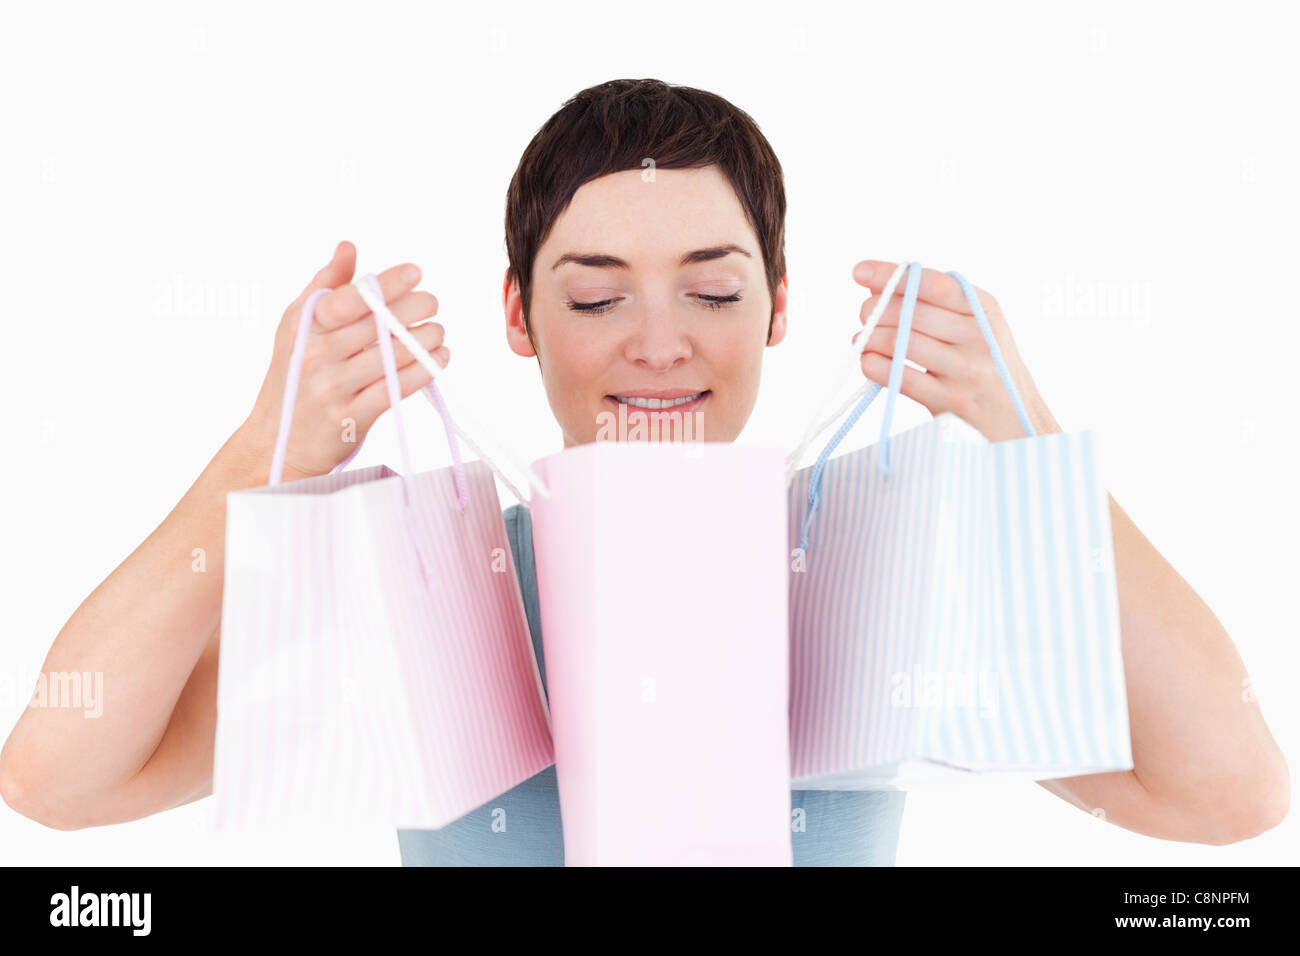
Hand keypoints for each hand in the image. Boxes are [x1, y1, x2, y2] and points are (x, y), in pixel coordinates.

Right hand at [241, 241, 449, 480]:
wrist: (277, 443)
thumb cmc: (292, 378)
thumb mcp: (296, 328)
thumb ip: (325, 287)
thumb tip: (348, 247)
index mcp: (304, 328)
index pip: (349, 298)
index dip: (386, 283)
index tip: (414, 272)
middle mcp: (316, 355)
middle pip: (377, 324)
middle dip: (415, 308)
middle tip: (432, 303)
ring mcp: (333, 388)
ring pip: (392, 355)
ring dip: (425, 340)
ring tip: (438, 332)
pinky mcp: (350, 418)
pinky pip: (395, 388)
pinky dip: (424, 371)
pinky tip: (439, 359)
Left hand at [851, 260, 1061, 442]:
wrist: (1017, 419)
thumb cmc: (987, 365)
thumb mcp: (981, 325)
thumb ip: (940, 302)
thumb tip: (880, 283)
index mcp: (985, 310)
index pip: (933, 284)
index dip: (892, 275)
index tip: (860, 271)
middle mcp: (979, 337)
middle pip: (911, 312)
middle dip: (876, 309)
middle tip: (864, 313)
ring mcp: (966, 371)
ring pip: (901, 342)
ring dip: (870, 337)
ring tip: (863, 338)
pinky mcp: (950, 402)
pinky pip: (900, 377)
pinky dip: (875, 365)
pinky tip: (869, 360)